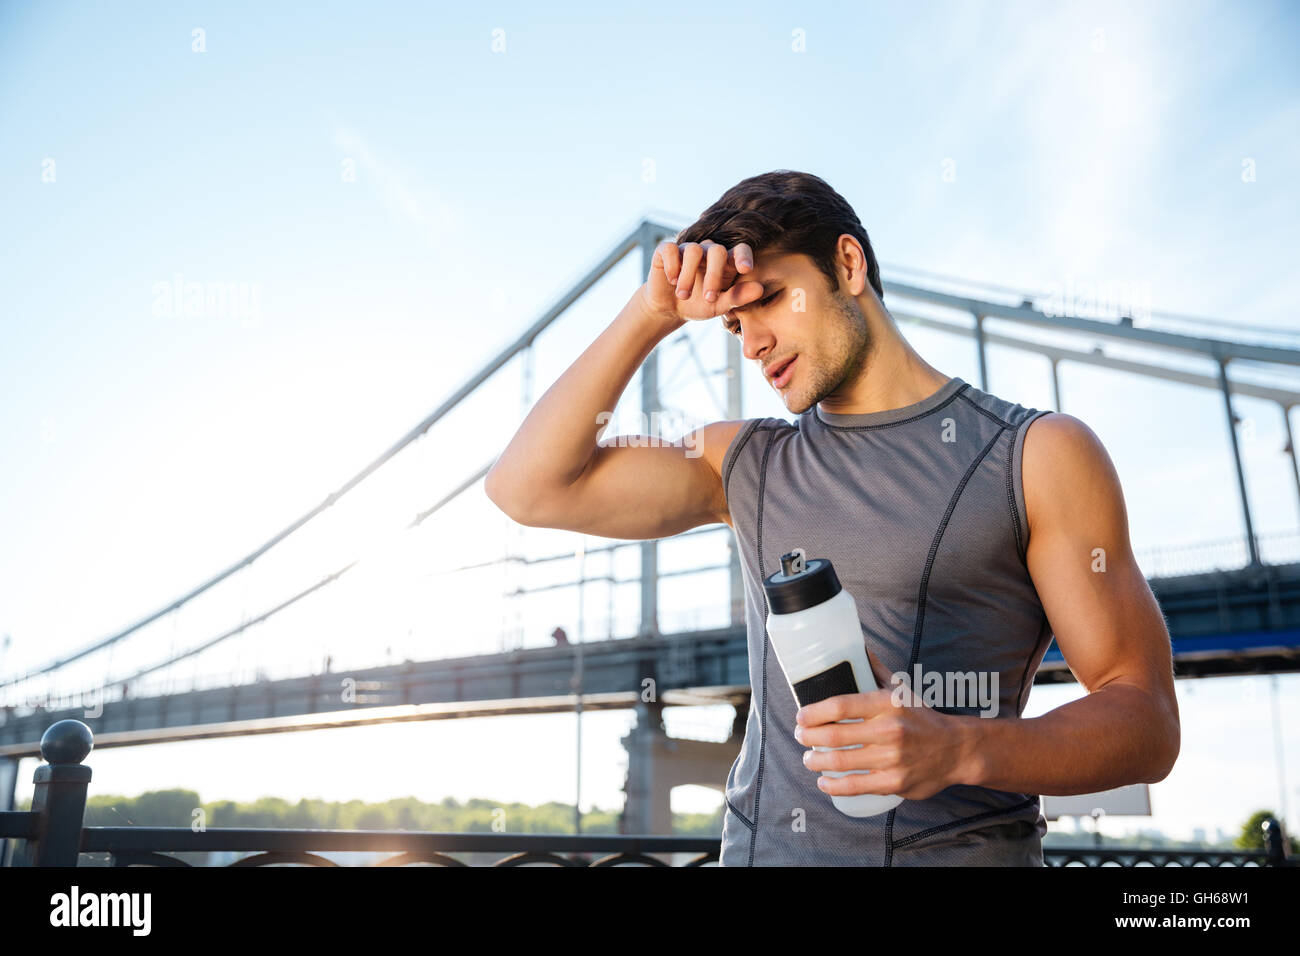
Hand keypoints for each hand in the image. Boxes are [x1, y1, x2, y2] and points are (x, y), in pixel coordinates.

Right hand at [639, 239, 764, 321]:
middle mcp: (708, 251)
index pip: (740, 250)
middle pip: (717, 250)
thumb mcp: (719, 306)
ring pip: (693, 250)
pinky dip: (672, 266)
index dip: (744, 256)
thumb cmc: (698, 305)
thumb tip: (760, 289)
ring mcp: (687, 249)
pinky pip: (671, 249)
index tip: (746, 269)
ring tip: (684, 295)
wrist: (669, 310)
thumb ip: (738, 297)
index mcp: (725, 263)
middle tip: (709, 299)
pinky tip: (671, 281)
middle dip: (714, 276)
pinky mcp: (666, 251)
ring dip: (689, 276)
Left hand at [793, 646, 973, 800]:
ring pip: (840, 762)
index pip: (840, 706)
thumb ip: (876, 671)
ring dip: (815, 761)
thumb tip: (856, 648)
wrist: (956, 749)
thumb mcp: (901, 690)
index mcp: (887, 703)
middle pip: (834, 736)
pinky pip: (855, 786)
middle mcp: (889, 730)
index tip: (801, 717)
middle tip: (801, 737)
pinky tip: (823, 782)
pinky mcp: (894, 782)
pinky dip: (833, 786)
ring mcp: (892, 758)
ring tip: (808, 758)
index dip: (814, 712)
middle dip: (809, 737)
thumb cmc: (922, 717)